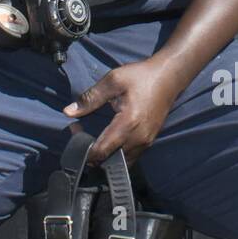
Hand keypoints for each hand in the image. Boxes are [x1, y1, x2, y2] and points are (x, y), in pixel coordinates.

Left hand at [63, 57, 180, 163]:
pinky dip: (116, 153)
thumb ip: (91, 98)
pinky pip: (130, 157)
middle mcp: (138, 138)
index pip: (102, 151)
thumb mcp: (113, 80)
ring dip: (104, 155)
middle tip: (81, 134)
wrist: (169, 77)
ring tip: (92, 137)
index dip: (84, 149)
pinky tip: (108, 139)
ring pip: (121, 162)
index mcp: (128, 123)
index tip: (75, 132)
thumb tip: (68, 111)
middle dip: (92, 153)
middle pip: (110, 160)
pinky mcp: (149, 141)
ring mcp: (146, 142)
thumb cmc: (141, 76)